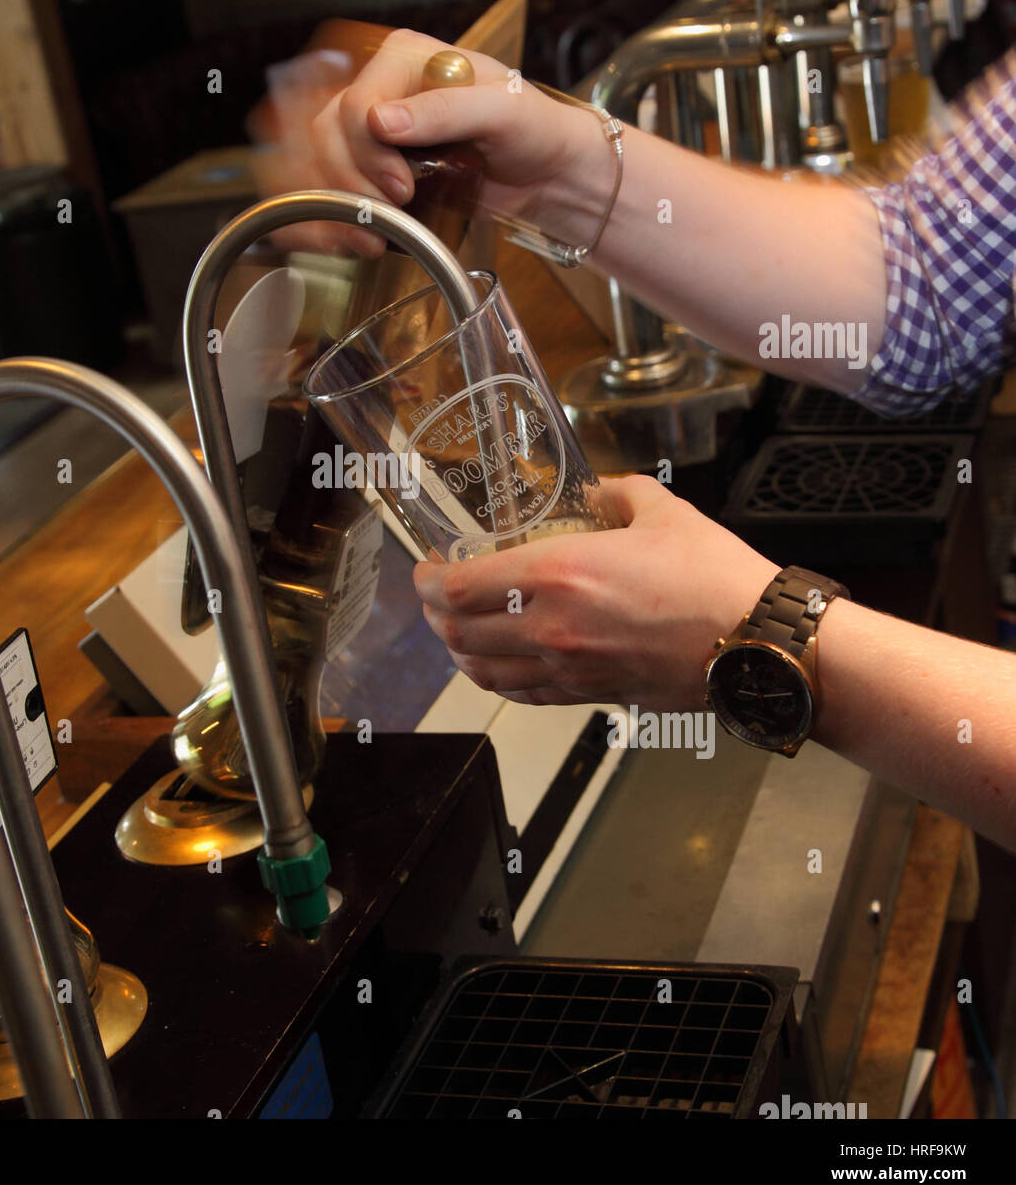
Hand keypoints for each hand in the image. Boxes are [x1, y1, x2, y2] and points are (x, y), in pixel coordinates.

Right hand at [254, 27, 597, 254]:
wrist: (547, 174)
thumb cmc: (535, 129)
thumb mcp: (504, 110)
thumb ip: (446, 109)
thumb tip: (381, 120)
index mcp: (406, 59)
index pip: (355, 102)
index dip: (368, 150)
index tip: (402, 186)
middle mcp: (381, 90)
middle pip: (325, 135)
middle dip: (350, 182)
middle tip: (394, 208)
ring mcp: (372, 134)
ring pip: (315, 163)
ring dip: (334, 205)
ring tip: (369, 236)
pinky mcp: (372, 173)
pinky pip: (328, 191)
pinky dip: (328, 221)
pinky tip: (350, 240)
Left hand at [412, 474, 777, 710]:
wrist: (758, 644)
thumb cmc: (713, 576)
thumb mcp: (661, 510)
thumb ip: (615, 493)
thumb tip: (594, 489)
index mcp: (555, 575)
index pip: (457, 589)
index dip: (427, 580)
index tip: (427, 566)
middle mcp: (548, 628)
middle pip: (457, 634)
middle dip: (434, 615)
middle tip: (435, 596)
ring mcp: (567, 669)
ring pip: (482, 672)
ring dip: (458, 652)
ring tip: (458, 631)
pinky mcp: (590, 695)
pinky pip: (523, 695)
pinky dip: (498, 680)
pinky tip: (499, 665)